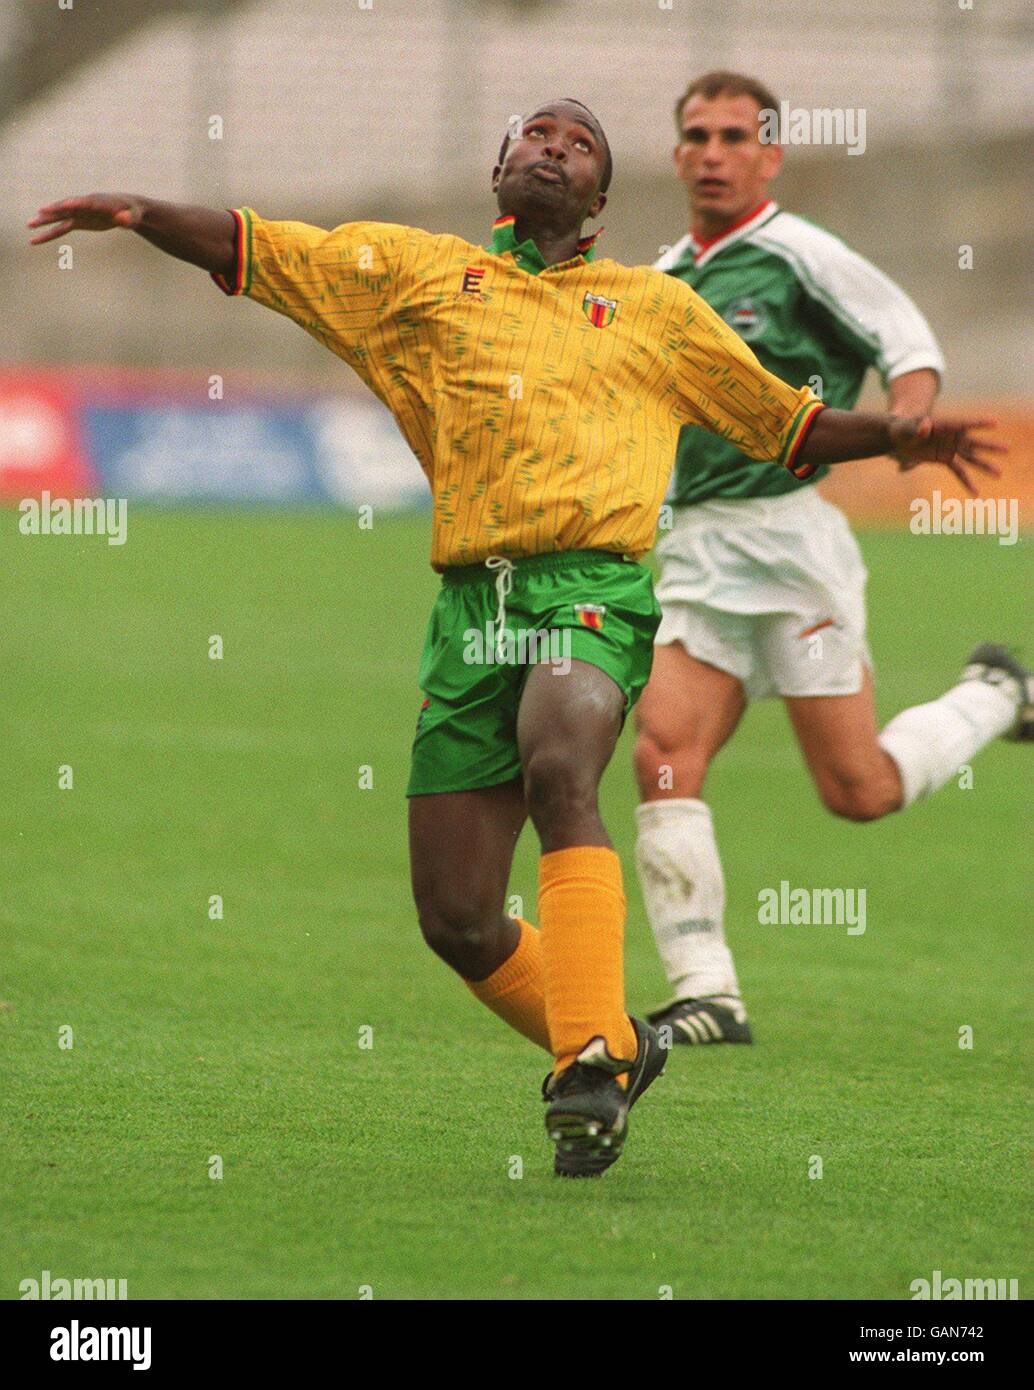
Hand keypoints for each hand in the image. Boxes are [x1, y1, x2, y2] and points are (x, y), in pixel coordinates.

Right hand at [28, 194, 145, 244]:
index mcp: (99, 202)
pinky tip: (38, 238)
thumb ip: (128, 219)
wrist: (129, 209)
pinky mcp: (79, 221)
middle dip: (54, 210)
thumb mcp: (134, 216)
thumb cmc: (133, 212)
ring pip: (60, 217)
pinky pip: (62, 228)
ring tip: (29, 226)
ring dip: (45, 221)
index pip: (85, 203)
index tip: (64, 206)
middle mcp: (85, 205)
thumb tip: (122, 219)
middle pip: (67, 208)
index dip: (75, 204)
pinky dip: (51, 233)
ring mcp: (80, 213)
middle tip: (39, 213)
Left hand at [888, 415, 1005, 494]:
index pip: (965, 423)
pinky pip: (959, 471)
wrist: (897, 437)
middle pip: (974, 442)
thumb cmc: (901, 429)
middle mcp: (951, 437)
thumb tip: (926, 425)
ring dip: (985, 466)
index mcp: (944, 425)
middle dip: (990, 446)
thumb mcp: (906, 429)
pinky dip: (967, 482)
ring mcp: (950, 448)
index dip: (979, 423)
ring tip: (999, 473)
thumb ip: (917, 429)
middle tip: (1007, 449)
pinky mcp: (944, 458)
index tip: (995, 423)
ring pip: (971, 458)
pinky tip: (977, 493)